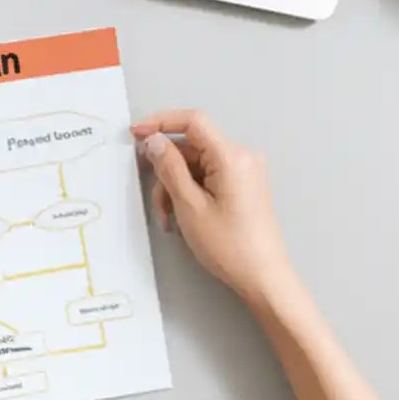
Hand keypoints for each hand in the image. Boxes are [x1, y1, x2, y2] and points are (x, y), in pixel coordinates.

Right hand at [132, 110, 293, 302]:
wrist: (263, 278)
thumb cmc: (228, 245)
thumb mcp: (189, 206)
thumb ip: (169, 167)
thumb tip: (154, 140)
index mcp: (232, 156)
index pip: (193, 121)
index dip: (161, 122)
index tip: (135, 134)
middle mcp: (242, 157)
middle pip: (192, 147)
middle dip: (167, 170)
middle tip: (155, 200)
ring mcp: (244, 171)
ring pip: (197, 165)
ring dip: (176, 187)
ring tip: (169, 218)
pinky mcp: (243, 185)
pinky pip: (208, 177)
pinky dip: (190, 192)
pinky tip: (182, 216)